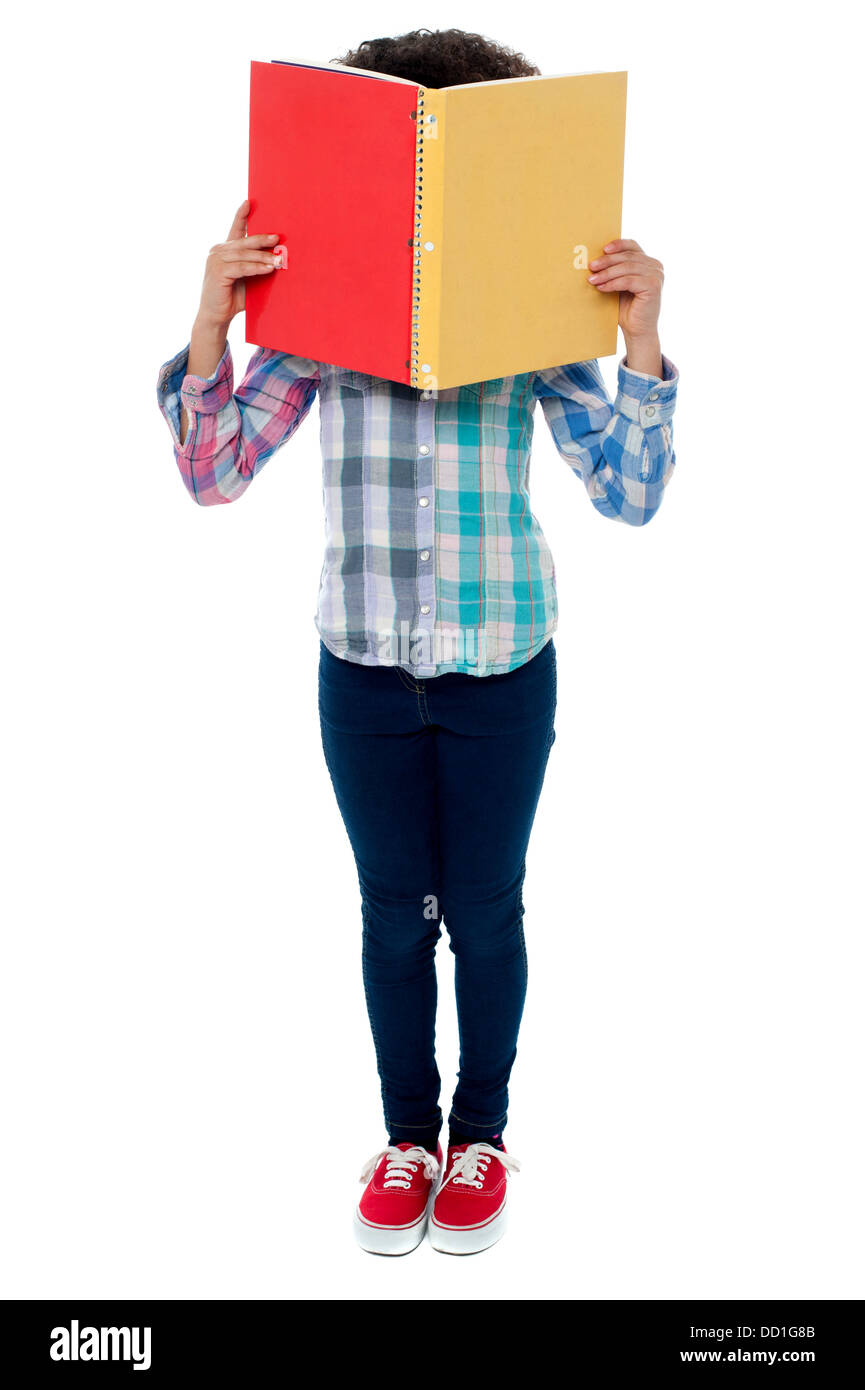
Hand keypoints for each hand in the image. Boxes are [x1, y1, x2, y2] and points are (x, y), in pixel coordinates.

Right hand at [196, 198, 281, 329]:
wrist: (216, 316)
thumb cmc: (233, 298)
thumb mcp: (246, 279)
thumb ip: (255, 267)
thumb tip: (277, 260)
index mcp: (224, 250)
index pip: (234, 229)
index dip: (241, 216)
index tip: (249, 202)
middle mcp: (218, 251)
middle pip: (243, 242)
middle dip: (262, 240)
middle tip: (277, 239)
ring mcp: (216, 260)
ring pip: (244, 255)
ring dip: (263, 257)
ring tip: (279, 261)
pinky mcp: (218, 272)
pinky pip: (241, 267)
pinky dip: (256, 268)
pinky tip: (268, 269)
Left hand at [587, 238, 663, 343]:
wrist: (637, 331)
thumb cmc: (627, 309)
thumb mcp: (619, 285)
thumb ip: (614, 270)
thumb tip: (594, 259)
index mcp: (648, 262)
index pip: (633, 246)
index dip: (618, 245)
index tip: (602, 249)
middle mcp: (655, 266)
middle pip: (628, 257)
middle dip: (607, 261)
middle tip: (591, 266)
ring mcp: (656, 275)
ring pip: (627, 268)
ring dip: (607, 273)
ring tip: (592, 279)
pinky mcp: (653, 286)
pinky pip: (628, 280)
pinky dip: (612, 283)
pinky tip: (601, 287)